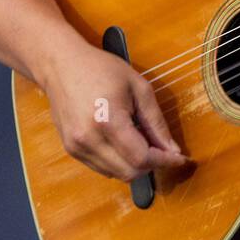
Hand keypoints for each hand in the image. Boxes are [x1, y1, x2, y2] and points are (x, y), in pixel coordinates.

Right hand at [40, 39, 189, 180]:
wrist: (60, 65)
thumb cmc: (100, 69)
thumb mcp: (138, 87)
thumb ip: (156, 121)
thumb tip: (172, 149)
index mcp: (108, 120)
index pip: (141, 158)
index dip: (164, 161)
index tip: (179, 158)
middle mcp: (88, 139)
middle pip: (129, 172)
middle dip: (151, 164)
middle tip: (161, 148)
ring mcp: (76, 147)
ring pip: (115, 174)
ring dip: (134, 164)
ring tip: (140, 140)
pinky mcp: (70, 149)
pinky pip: (101, 168)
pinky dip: (118, 161)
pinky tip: (122, 141)